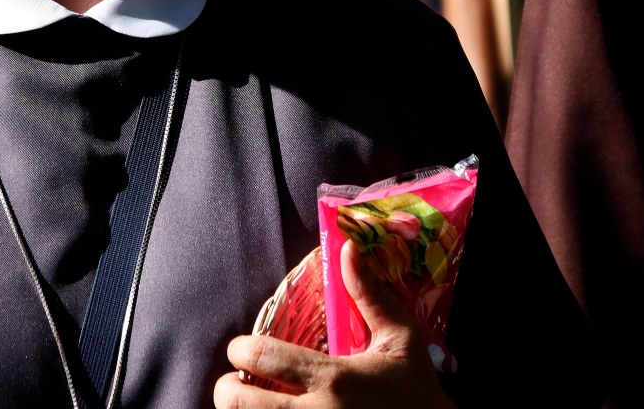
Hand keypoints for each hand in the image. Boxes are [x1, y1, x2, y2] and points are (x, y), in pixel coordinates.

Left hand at [213, 241, 455, 407]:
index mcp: (334, 378)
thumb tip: (349, 250)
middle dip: (227, 387)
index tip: (241, 348)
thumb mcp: (400, 339)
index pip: (262, 357)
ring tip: (252, 400)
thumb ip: (370, 295)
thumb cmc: (416, 390)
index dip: (240, 349)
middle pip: (239, 401)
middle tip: (237, 379)